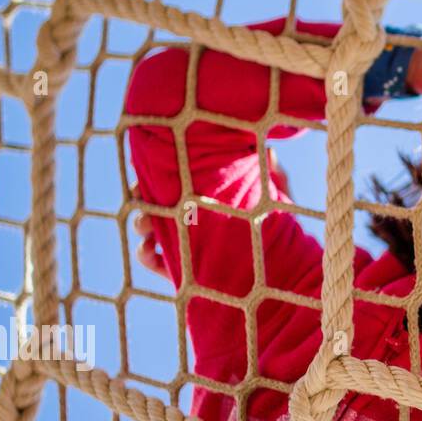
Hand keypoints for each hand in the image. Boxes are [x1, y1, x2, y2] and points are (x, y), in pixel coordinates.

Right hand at [129, 149, 290, 278]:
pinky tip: (149, 247)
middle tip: (140, 194)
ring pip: (146, 228)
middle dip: (142, 196)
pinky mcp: (179, 267)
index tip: (152, 168)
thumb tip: (270, 152)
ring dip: (141, 222)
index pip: (177, 182)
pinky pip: (149, 259)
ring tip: (146, 223)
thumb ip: (274, 177)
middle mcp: (192, 218)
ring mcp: (183, 242)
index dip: (160, 175)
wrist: (280, 268)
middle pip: (155, 201)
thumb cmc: (280, 230)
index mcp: (208, 197)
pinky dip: (143, 252)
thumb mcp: (278, 200)